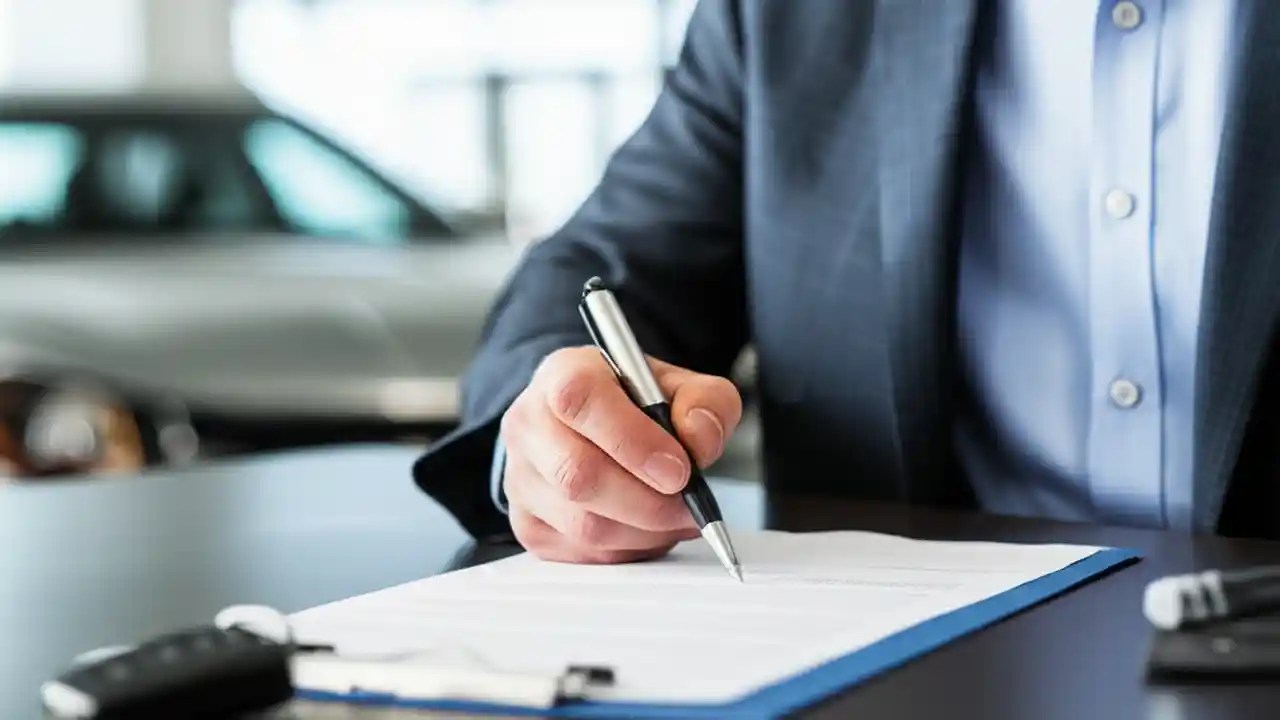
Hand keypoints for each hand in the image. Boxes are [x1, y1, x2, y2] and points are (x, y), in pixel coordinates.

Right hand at [501, 347, 742, 563]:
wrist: (594, 426)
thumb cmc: (634, 404)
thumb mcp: (681, 386)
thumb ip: (706, 401)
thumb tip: (699, 437)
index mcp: (563, 374)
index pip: (579, 401)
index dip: (633, 441)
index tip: (678, 469)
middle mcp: (530, 423)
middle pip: (578, 476)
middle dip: (649, 503)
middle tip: (688, 505)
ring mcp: (521, 477)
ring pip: (584, 525)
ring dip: (645, 532)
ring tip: (675, 517)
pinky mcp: (527, 524)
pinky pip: (582, 554)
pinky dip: (628, 550)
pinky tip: (646, 528)